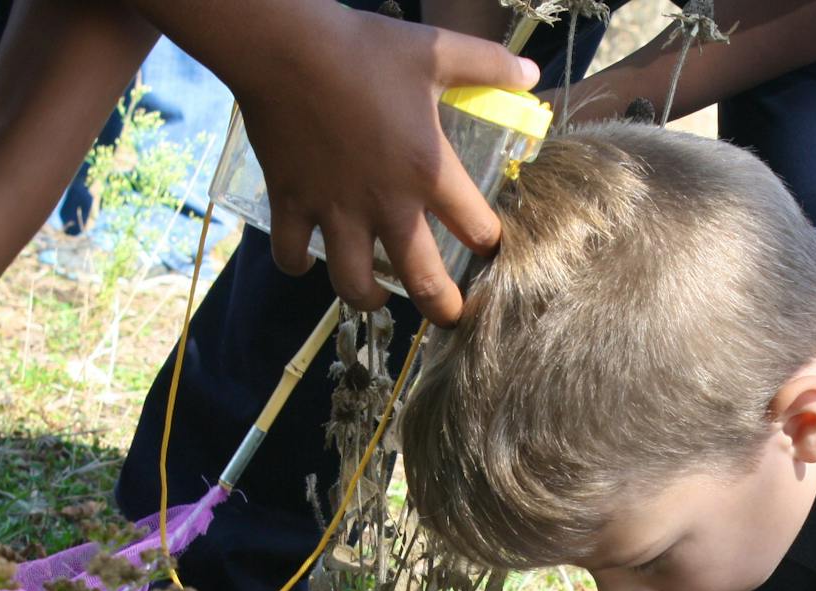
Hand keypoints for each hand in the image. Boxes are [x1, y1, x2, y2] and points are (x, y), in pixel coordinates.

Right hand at [231, 5, 537, 324]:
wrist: (285, 48)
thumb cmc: (364, 49)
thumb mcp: (436, 52)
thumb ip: (487, 64)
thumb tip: (530, 72)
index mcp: (428, 171)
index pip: (477, 230)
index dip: (491, 244)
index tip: (490, 247)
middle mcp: (385, 204)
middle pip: (423, 280)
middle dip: (443, 308)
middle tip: (450, 316)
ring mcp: (335, 210)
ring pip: (353, 284)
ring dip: (368, 298)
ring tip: (377, 296)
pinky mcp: (291, 204)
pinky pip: (291, 255)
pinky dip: (297, 264)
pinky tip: (306, 258)